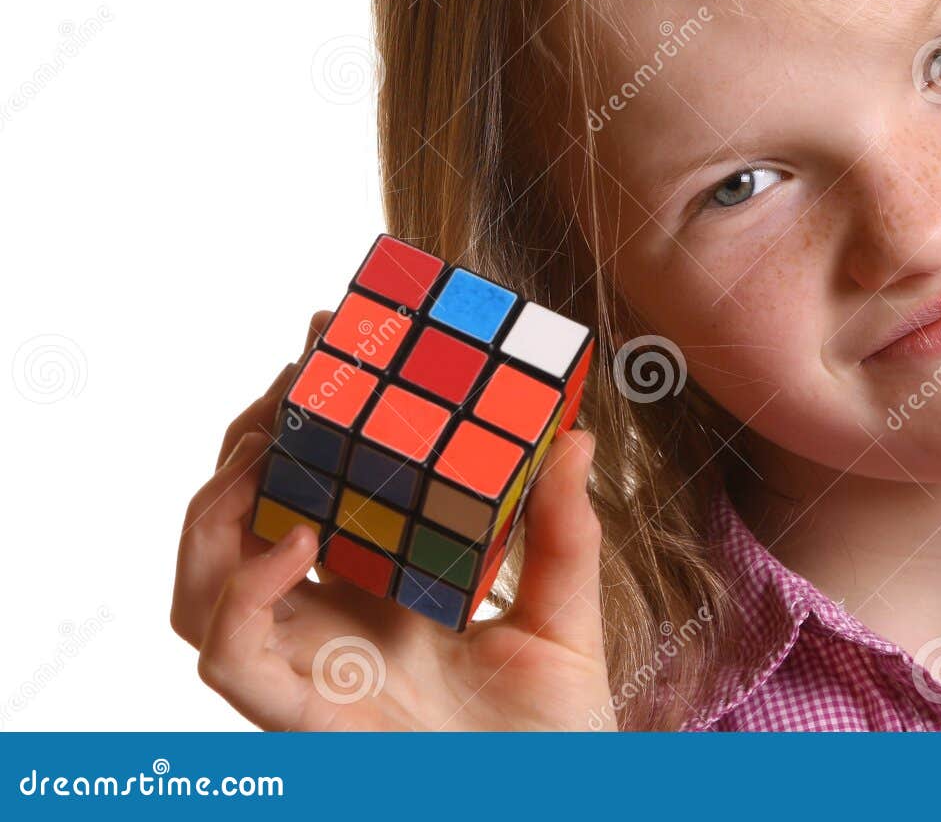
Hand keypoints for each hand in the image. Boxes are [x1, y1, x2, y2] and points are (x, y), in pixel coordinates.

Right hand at [170, 313, 613, 729]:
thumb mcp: (567, 614)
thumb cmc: (557, 732)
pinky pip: (225, 653)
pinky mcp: (298, 716)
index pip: (315, 486)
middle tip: (301, 368)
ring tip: (275, 441)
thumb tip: (574, 436)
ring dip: (219, 502)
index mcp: (377, 585)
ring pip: (200, 579)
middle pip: (242, 516)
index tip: (331, 332)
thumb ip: (563, 531)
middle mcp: (326, 621)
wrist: (559, 805)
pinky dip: (240, 591)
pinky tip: (297, 538)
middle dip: (255, 437)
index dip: (309, 413)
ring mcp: (304, 667)